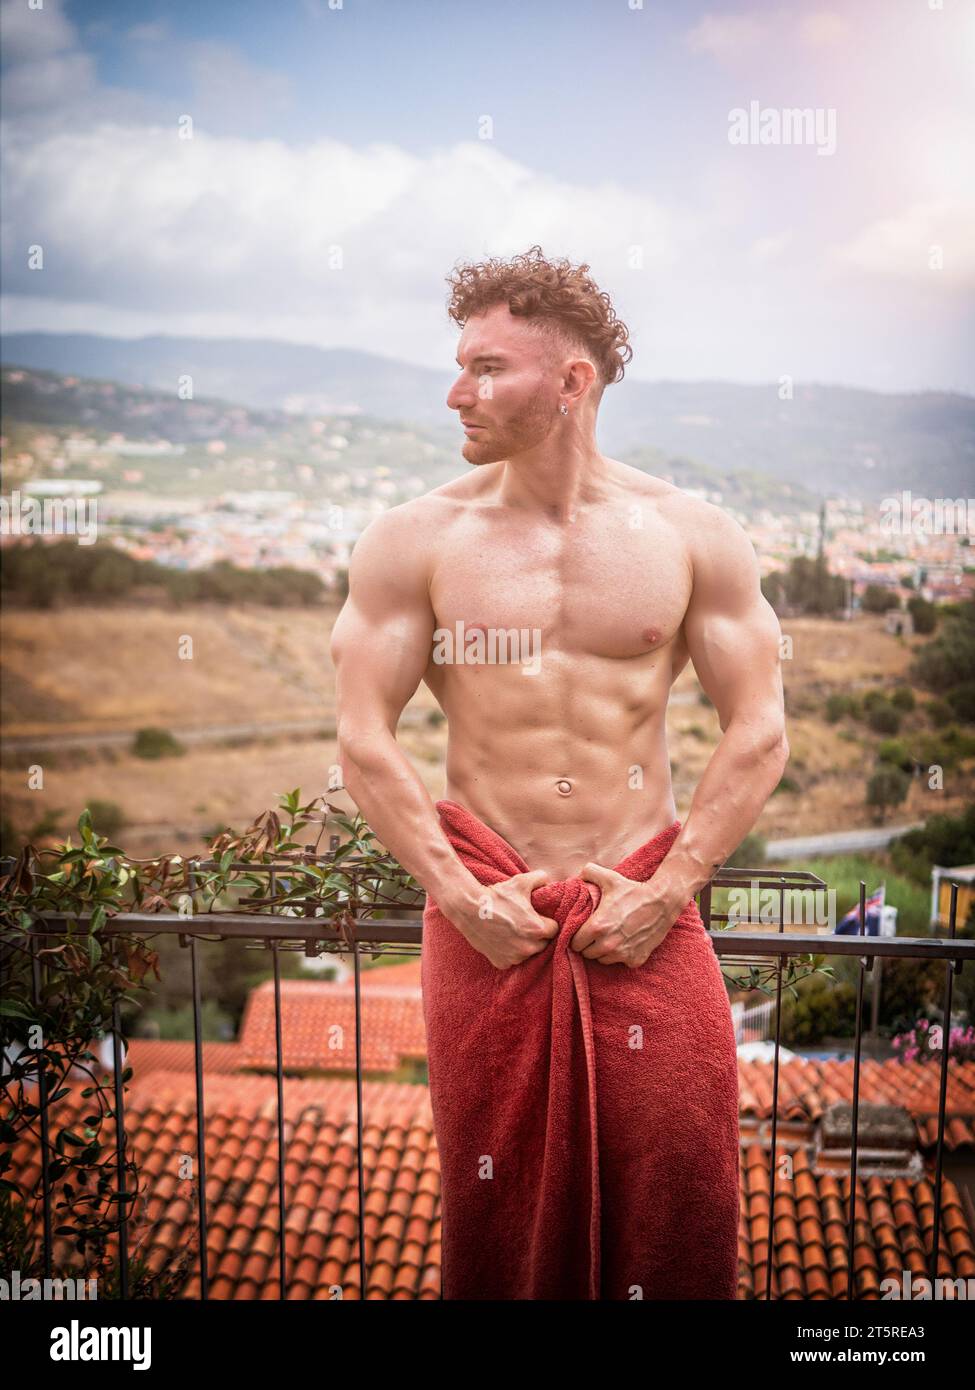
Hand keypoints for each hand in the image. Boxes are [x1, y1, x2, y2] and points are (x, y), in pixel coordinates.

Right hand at [444, 870, 560, 969]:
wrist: (468, 908)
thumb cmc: (496, 896)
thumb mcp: (521, 881)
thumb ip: (540, 878)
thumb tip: (548, 880)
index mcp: (537, 929)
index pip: (554, 929)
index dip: (547, 921)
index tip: (538, 917)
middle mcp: (528, 947)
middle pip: (543, 944)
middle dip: (537, 935)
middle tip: (524, 923)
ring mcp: (514, 958)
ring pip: (527, 953)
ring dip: (524, 945)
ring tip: (511, 930)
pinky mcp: (501, 963)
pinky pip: (512, 960)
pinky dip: (509, 952)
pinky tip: (502, 939)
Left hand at [571, 862, 679, 967]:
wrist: (663, 901)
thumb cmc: (634, 890)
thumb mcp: (610, 878)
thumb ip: (589, 872)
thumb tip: (577, 876)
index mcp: (597, 927)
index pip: (575, 943)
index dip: (577, 936)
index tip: (583, 930)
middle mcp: (608, 944)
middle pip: (587, 954)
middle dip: (589, 944)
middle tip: (597, 933)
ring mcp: (623, 954)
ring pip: (603, 960)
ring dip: (604, 951)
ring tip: (611, 936)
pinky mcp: (636, 959)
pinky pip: (621, 962)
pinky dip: (622, 955)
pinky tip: (626, 941)